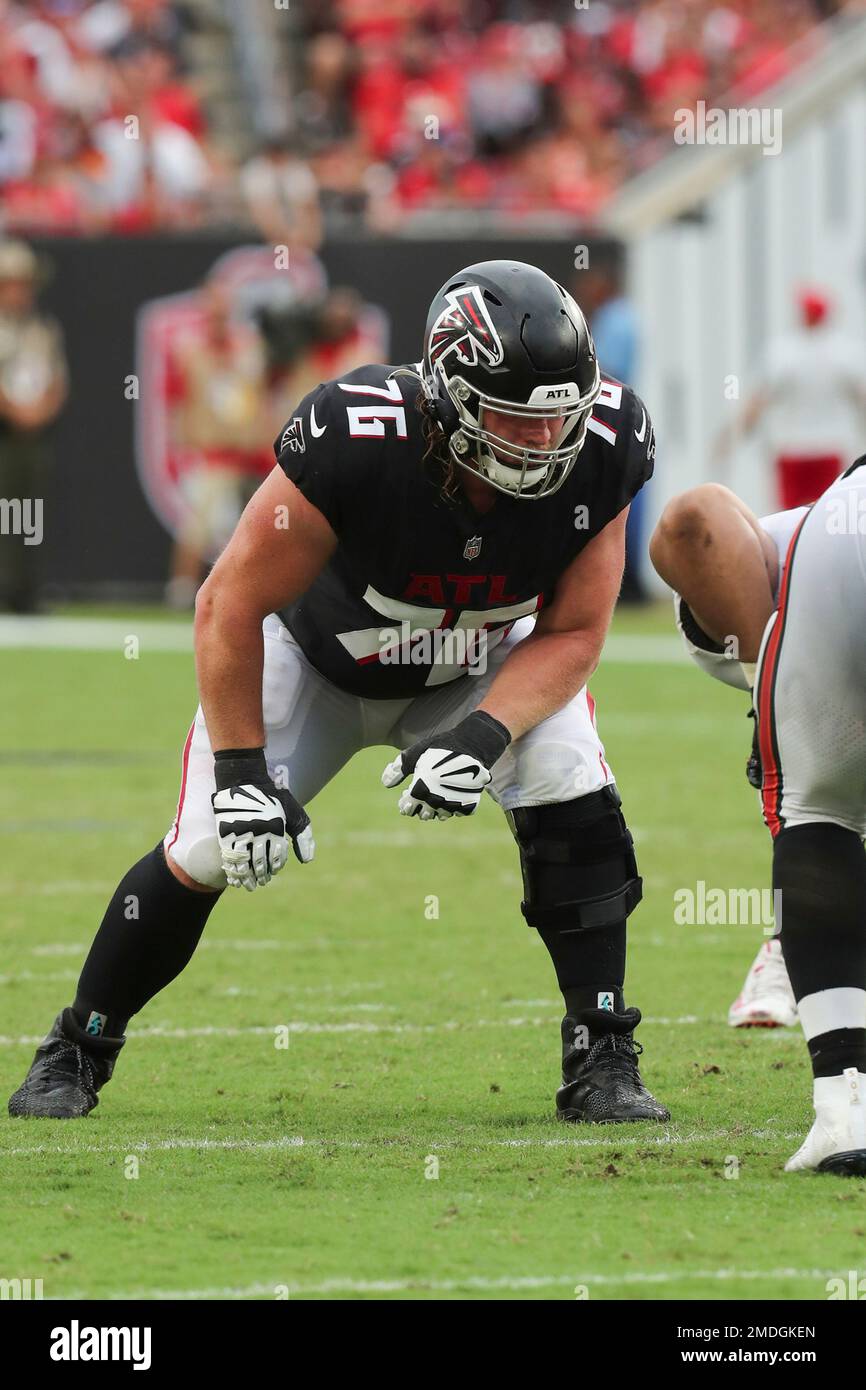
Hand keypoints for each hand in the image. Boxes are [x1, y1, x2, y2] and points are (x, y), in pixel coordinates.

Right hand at [211, 749, 313, 889]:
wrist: (243, 777)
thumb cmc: (271, 794)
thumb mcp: (293, 811)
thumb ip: (303, 835)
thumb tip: (307, 860)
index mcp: (277, 827)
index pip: (277, 857)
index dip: (275, 867)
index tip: (273, 872)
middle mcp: (260, 831)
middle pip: (261, 862)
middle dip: (261, 876)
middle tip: (261, 882)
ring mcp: (242, 831)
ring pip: (245, 863)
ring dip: (247, 878)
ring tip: (249, 885)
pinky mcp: (226, 831)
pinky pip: (229, 857)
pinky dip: (232, 870)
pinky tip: (234, 878)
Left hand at [381, 710, 510, 819]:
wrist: (471, 745)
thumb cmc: (439, 747)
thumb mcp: (413, 754)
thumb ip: (397, 769)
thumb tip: (385, 783)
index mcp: (420, 791)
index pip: (408, 808)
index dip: (405, 804)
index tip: (406, 795)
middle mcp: (436, 802)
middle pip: (425, 815)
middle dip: (421, 808)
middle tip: (422, 795)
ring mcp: (454, 804)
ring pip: (442, 815)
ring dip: (438, 809)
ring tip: (438, 798)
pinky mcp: (469, 803)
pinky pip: (460, 812)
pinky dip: (457, 807)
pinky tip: (454, 797)